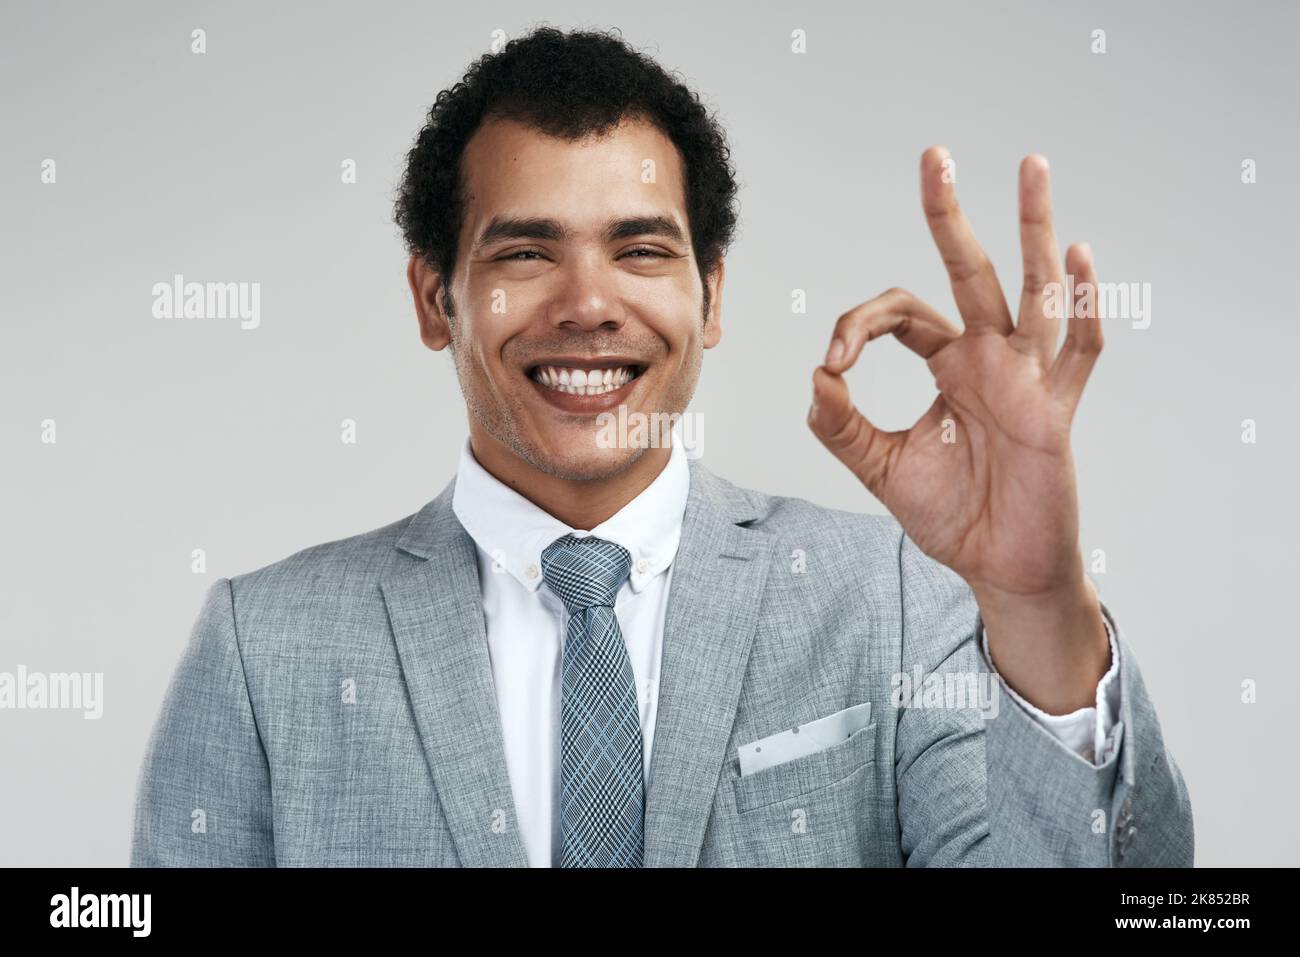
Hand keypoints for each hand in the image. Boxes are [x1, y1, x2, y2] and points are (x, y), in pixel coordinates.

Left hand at [808, 148, 1108, 710]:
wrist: (1000, 568)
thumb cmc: (952, 516)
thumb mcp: (882, 469)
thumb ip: (843, 428)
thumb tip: (814, 378)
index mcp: (946, 365)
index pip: (901, 314)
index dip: (860, 324)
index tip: (834, 362)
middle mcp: (988, 359)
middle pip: (969, 272)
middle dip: (949, 217)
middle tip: (933, 157)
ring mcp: (1027, 379)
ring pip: (1032, 290)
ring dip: (1032, 228)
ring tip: (1030, 166)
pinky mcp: (1056, 412)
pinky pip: (1076, 352)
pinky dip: (1079, 307)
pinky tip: (1076, 256)